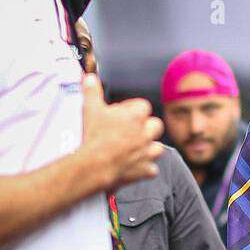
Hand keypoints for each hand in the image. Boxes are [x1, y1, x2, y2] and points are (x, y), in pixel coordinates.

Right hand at [81, 73, 163, 189]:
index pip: (143, 106)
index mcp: (136, 116)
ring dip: (149, 147)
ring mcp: (147, 152)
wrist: (95, 165)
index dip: (132, 108)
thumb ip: (92, 90)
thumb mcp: (90, 108)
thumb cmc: (94, 137)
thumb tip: (90, 79)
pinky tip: (135, 166)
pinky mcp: (145, 169)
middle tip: (130, 129)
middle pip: (155, 125)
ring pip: (158, 147)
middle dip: (146, 126)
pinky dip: (146, 168)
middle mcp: (145, 134)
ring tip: (135, 147)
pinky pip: (152, 169)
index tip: (121, 112)